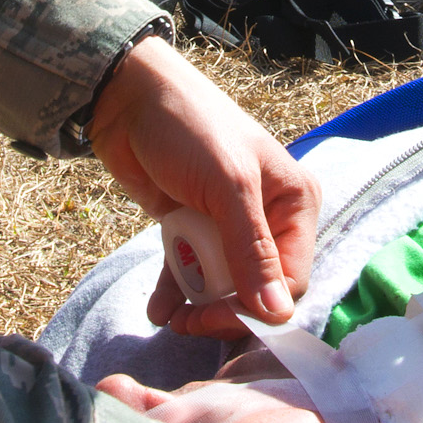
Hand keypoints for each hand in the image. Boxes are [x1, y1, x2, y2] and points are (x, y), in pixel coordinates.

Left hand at [91, 35, 315, 330]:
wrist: (127, 98)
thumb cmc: (189, 128)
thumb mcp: (227, 188)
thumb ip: (252, 252)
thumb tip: (278, 314)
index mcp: (295, 202)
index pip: (291, 277)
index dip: (258, 308)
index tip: (216, 320)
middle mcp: (270, 216)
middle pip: (259, 287)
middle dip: (226, 311)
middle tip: (189, 324)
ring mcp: (230, 224)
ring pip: (224, 284)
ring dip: (199, 306)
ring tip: (170, 318)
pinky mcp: (194, 226)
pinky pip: (193, 270)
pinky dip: (177, 291)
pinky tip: (158, 310)